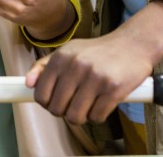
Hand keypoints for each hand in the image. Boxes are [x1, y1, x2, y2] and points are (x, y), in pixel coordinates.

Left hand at [25, 0, 162, 124]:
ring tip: (89, 104)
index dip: (47, 103)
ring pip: (75, 117)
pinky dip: (98, 115)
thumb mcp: (70, 51)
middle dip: (65, 111)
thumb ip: (45, 66)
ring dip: (81, 116)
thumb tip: (28, 84)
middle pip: (57, 109)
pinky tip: (103, 103)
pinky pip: (96, 117)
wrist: (133, 44)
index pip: (41, 94)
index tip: (56, 101)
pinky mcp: (113, 89)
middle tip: (75, 103)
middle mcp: (76, 66)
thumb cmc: (99, 51)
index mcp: (62, 57)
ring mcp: (95, 78)